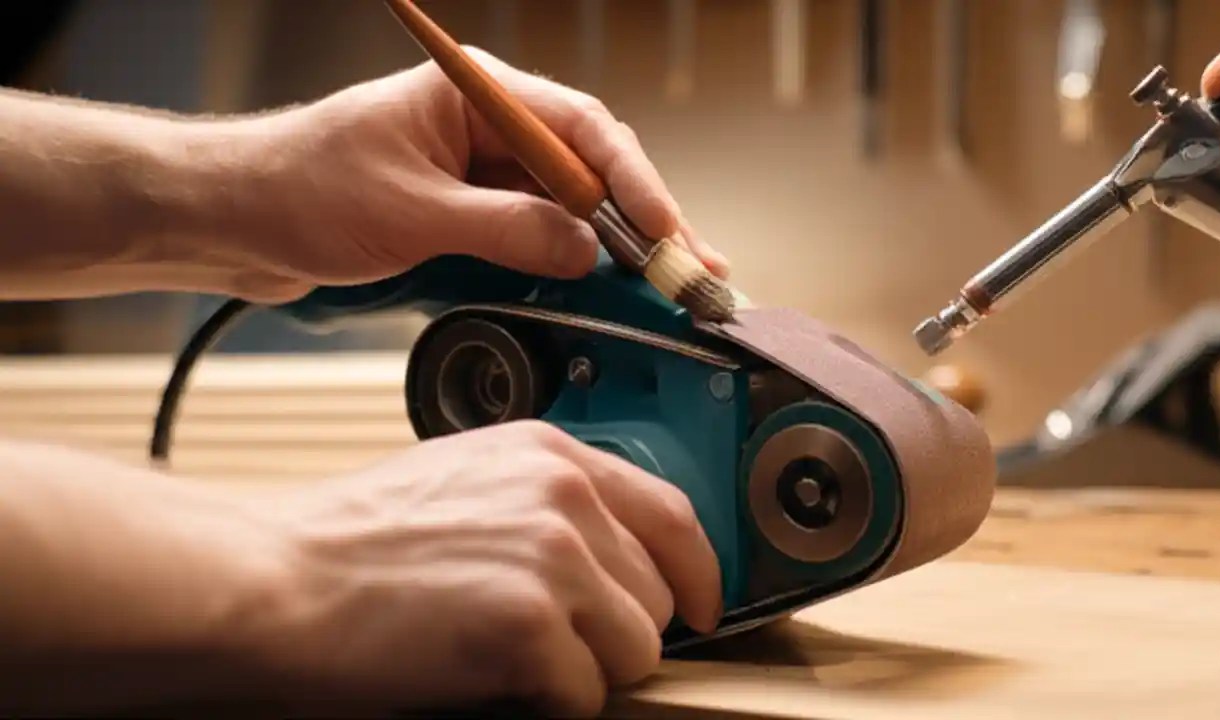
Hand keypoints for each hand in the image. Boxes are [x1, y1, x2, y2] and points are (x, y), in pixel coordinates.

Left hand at [215, 48, 729, 302]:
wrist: (231, 220)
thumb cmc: (298, 189)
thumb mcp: (412, 213)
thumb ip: (505, 231)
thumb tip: (583, 251)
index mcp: (476, 96)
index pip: (580, 129)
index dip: (632, 181)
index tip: (663, 231)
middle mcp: (486, 129)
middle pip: (588, 169)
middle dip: (642, 219)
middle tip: (690, 267)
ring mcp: (478, 173)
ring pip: (568, 206)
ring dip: (615, 247)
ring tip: (666, 282)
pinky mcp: (466, 215)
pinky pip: (534, 235)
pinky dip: (570, 264)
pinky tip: (605, 289)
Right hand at [260, 420, 722, 715]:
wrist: (275, 581)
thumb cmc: (352, 542)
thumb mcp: (471, 483)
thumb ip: (552, 507)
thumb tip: (618, 560)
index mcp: (551, 455)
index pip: (673, 515)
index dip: (696, 573)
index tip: (702, 606)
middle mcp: (564, 496)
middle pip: (658, 595)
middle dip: (613, 630)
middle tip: (543, 639)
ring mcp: (553, 559)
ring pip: (636, 649)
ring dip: (583, 668)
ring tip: (506, 652)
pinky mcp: (532, 625)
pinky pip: (587, 694)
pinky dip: (543, 701)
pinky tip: (482, 670)